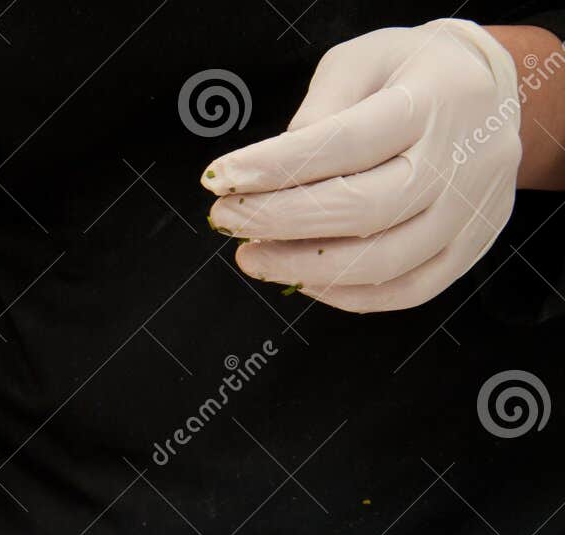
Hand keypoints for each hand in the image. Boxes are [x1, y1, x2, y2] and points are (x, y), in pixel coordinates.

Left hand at [204, 19, 520, 312]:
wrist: (494, 93)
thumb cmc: (411, 75)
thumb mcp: (364, 60)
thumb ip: (320, 106)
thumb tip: (271, 168)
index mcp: (433, 101)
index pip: (346, 142)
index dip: (276, 167)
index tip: (219, 179)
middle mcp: (460, 160)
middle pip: (364, 209)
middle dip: (280, 221)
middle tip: (226, 219)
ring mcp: (470, 210)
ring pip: (384, 262)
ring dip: (303, 269)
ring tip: (252, 256)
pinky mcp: (470, 248)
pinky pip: (407, 291)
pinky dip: (347, 295)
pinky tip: (301, 280)